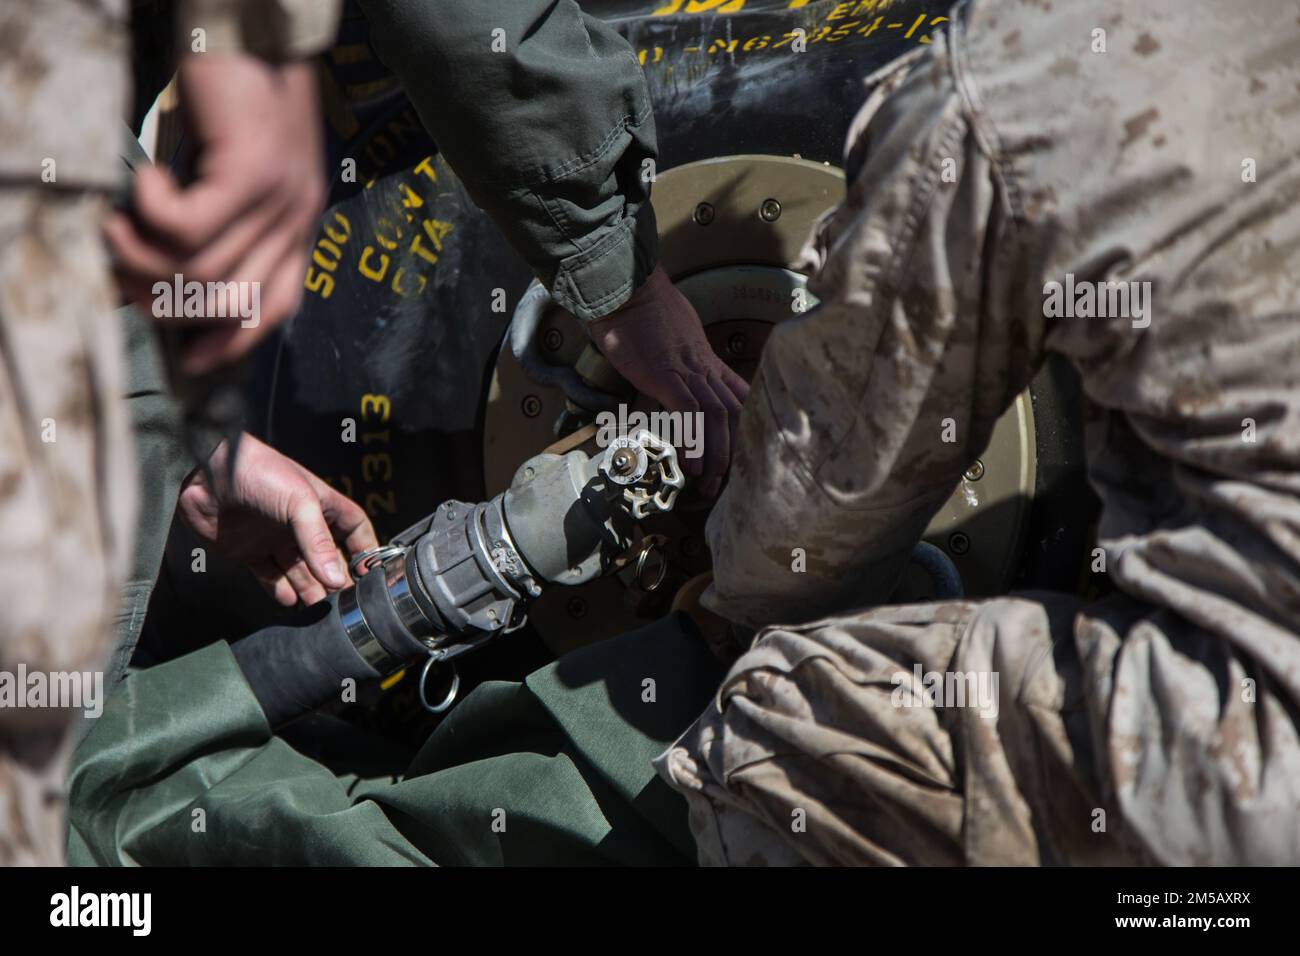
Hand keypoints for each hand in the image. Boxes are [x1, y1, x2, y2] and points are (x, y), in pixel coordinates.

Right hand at [106, 53, 325, 373]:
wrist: (251, 30)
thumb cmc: (231, 93)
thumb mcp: (230, 170)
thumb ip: (219, 220)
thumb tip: (165, 279)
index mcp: (300, 225)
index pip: (276, 308)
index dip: (231, 341)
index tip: (187, 355)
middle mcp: (297, 220)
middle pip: (228, 304)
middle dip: (163, 303)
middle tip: (119, 272)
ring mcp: (280, 200)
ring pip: (201, 274)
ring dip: (142, 259)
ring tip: (118, 228)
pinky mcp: (253, 175)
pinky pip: (186, 229)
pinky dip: (150, 211)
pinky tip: (145, 178)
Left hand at [178, 434, 378, 606]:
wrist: (205, 475)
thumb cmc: (258, 472)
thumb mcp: (300, 503)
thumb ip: (318, 542)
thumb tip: (336, 579)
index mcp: (321, 505)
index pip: (354, 529)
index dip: (365, 549)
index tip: (372, 573)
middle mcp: (300, 524)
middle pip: (328, 557)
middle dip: (337, 578)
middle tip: (344, 599)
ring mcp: (275, 539)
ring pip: (300, 572)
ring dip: (311, 590)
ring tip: (319, 607)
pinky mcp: (249, 553)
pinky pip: (270, 577)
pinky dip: (281, 591)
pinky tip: (291, 601)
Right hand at [587, 265, 748, 496]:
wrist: (625, 286)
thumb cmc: (639, 308)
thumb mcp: (671, 332)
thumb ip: (678, 354)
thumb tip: (671, 367)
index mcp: (705, 359)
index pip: (739, 398)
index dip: (744, 430)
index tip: (737, 457)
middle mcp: (703, 367)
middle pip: (735, 413)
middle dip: (732, 452)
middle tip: (722, 483)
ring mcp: (687, 370)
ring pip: (717, 417)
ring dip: (715, 455)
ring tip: (707, 483)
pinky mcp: (665, 375)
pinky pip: (688, 413)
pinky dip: (694, 441)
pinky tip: (690, 466)